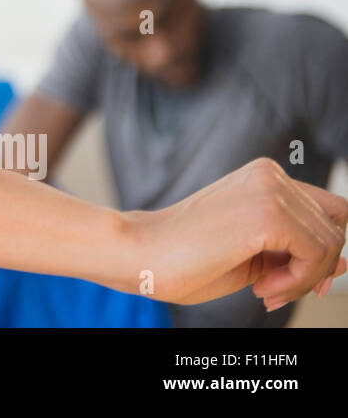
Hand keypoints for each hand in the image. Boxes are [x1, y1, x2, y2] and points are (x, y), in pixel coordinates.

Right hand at [125, 157, 347, 309]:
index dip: (321, 251)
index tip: (291, 280)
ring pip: (332, 243)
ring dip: (305, 279)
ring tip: (263, 291)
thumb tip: (345, 261)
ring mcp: (270, 189)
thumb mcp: (254, 254)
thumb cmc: (183, 258)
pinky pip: (317, 255)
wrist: (138, 253)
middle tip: (276, 290)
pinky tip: (260, 288)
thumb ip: (295, 252)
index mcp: (263, 177)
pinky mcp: (269, 214)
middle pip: (336, 225)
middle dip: (317, 268)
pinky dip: (298, 282)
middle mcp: (270, 174)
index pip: (326, 211)